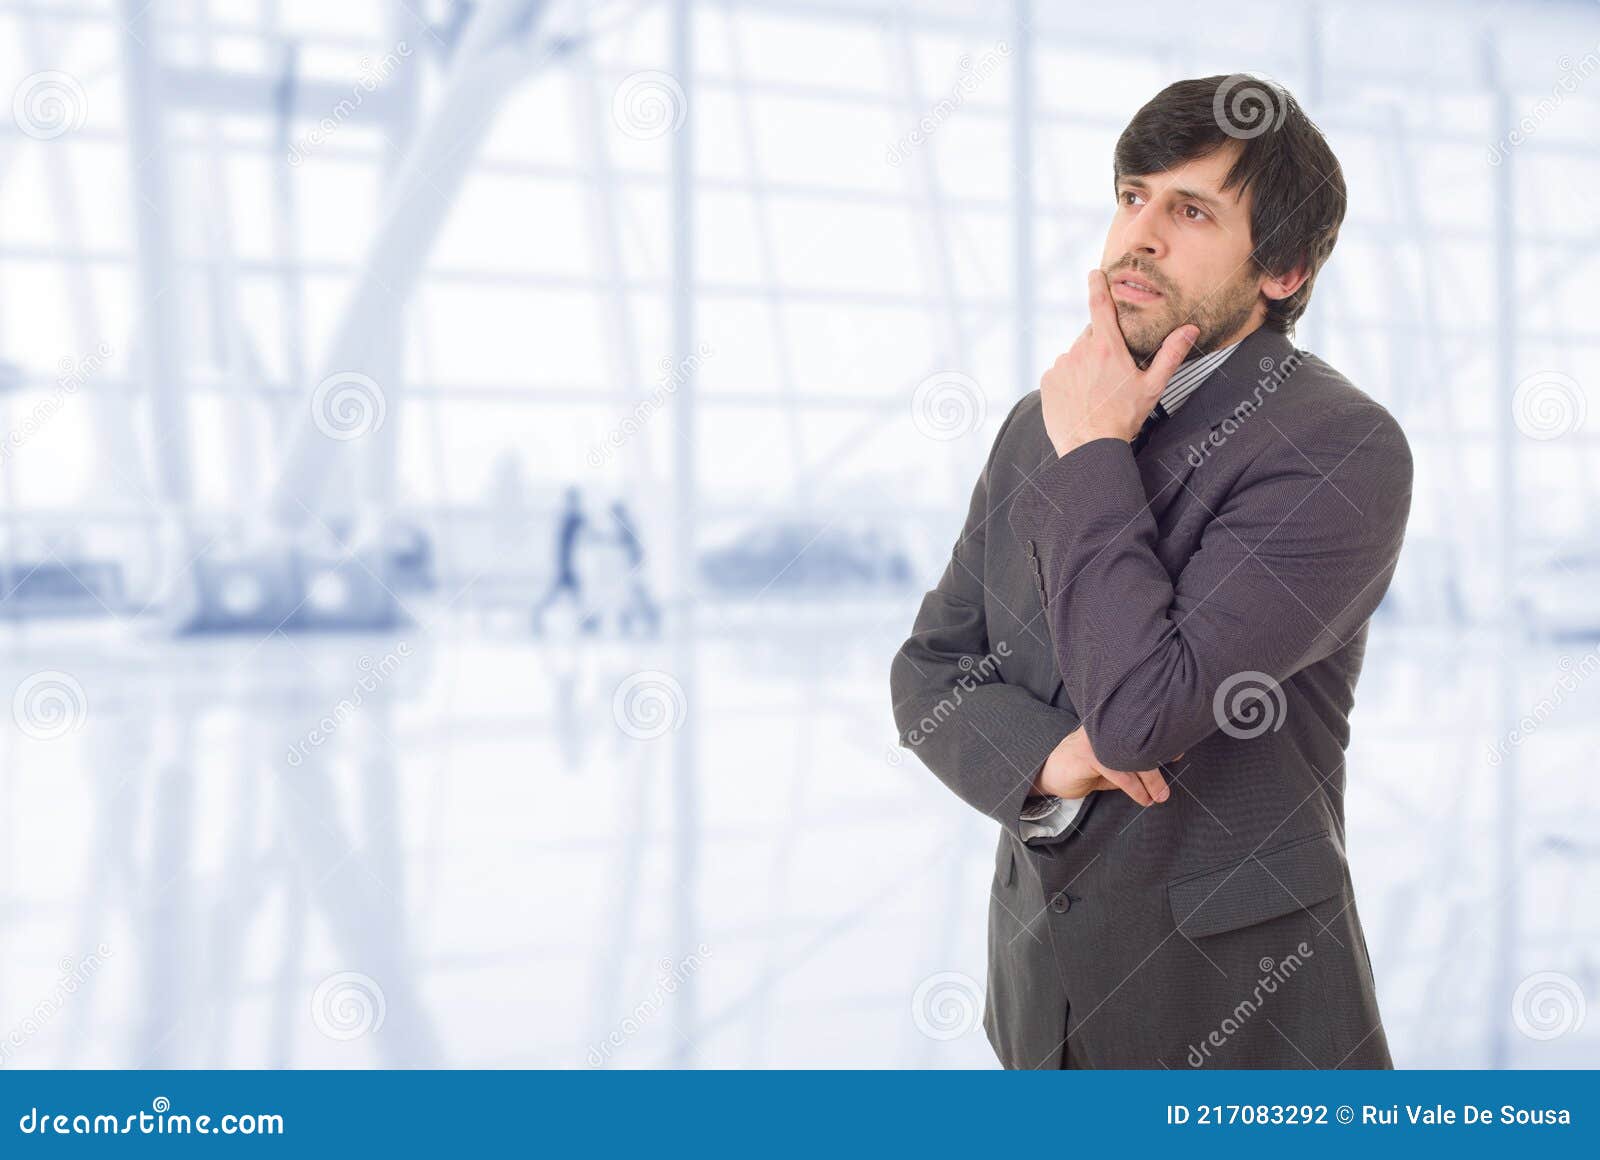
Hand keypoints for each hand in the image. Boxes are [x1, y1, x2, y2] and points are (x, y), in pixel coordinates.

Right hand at [1034, 726, 1178, 807]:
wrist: (1050, 773)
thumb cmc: (1084, 769)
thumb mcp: (1113, 767)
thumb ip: (1133, 766)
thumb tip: (1163, 770)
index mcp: (1112, 724)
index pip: (1142, 729)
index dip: (1163, 739)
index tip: (1180, 752)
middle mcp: (1105, 727)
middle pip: (1141, 742)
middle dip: (1160, 763)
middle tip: (1171, 784)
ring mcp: (1096, 739)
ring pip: (1133, 758)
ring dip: (1152, 780)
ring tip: (1160, 796)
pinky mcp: (1089, 755)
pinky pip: (1119, 773)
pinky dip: (1135, 789)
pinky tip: (1144, 799)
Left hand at [1039, 269, 1197, 456]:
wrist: (1090, 447)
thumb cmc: (1124, 418)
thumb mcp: (1153, 386)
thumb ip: (1170, 354)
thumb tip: (1189, 329)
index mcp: (1107, 348)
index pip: (1099, 306)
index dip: (1097, 286)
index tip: (1093, 274)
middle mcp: (1080, 351)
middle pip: (1091, 337)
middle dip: (1100, 348)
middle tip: (1110, 375)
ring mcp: (1061, 365)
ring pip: (1075, 356)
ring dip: (1084, 366)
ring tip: (1096, 391)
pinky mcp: (1048, 380)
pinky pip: (1060, 372)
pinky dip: (1069, 379)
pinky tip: (1081, 397)